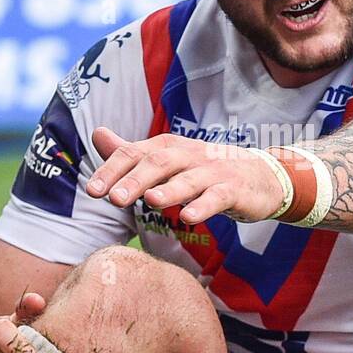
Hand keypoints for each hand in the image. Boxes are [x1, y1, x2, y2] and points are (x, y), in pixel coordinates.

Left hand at [85, 127, 284, 223]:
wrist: (261, 176)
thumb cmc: (206, 171)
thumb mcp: (168, 160)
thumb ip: (132, 152)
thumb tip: (97, 134)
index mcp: (168, 148)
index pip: (135, 153)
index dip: (112, 170)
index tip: (92, 190)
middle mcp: (189, 155)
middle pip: (159, 163)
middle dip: (135, 179)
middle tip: (112, 198)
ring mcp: (213, 172)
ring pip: (188, 179)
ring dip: (169, 190)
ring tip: (149, 202)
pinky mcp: (235, 190)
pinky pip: (218, 197)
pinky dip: (203, 206)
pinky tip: (188, 218)